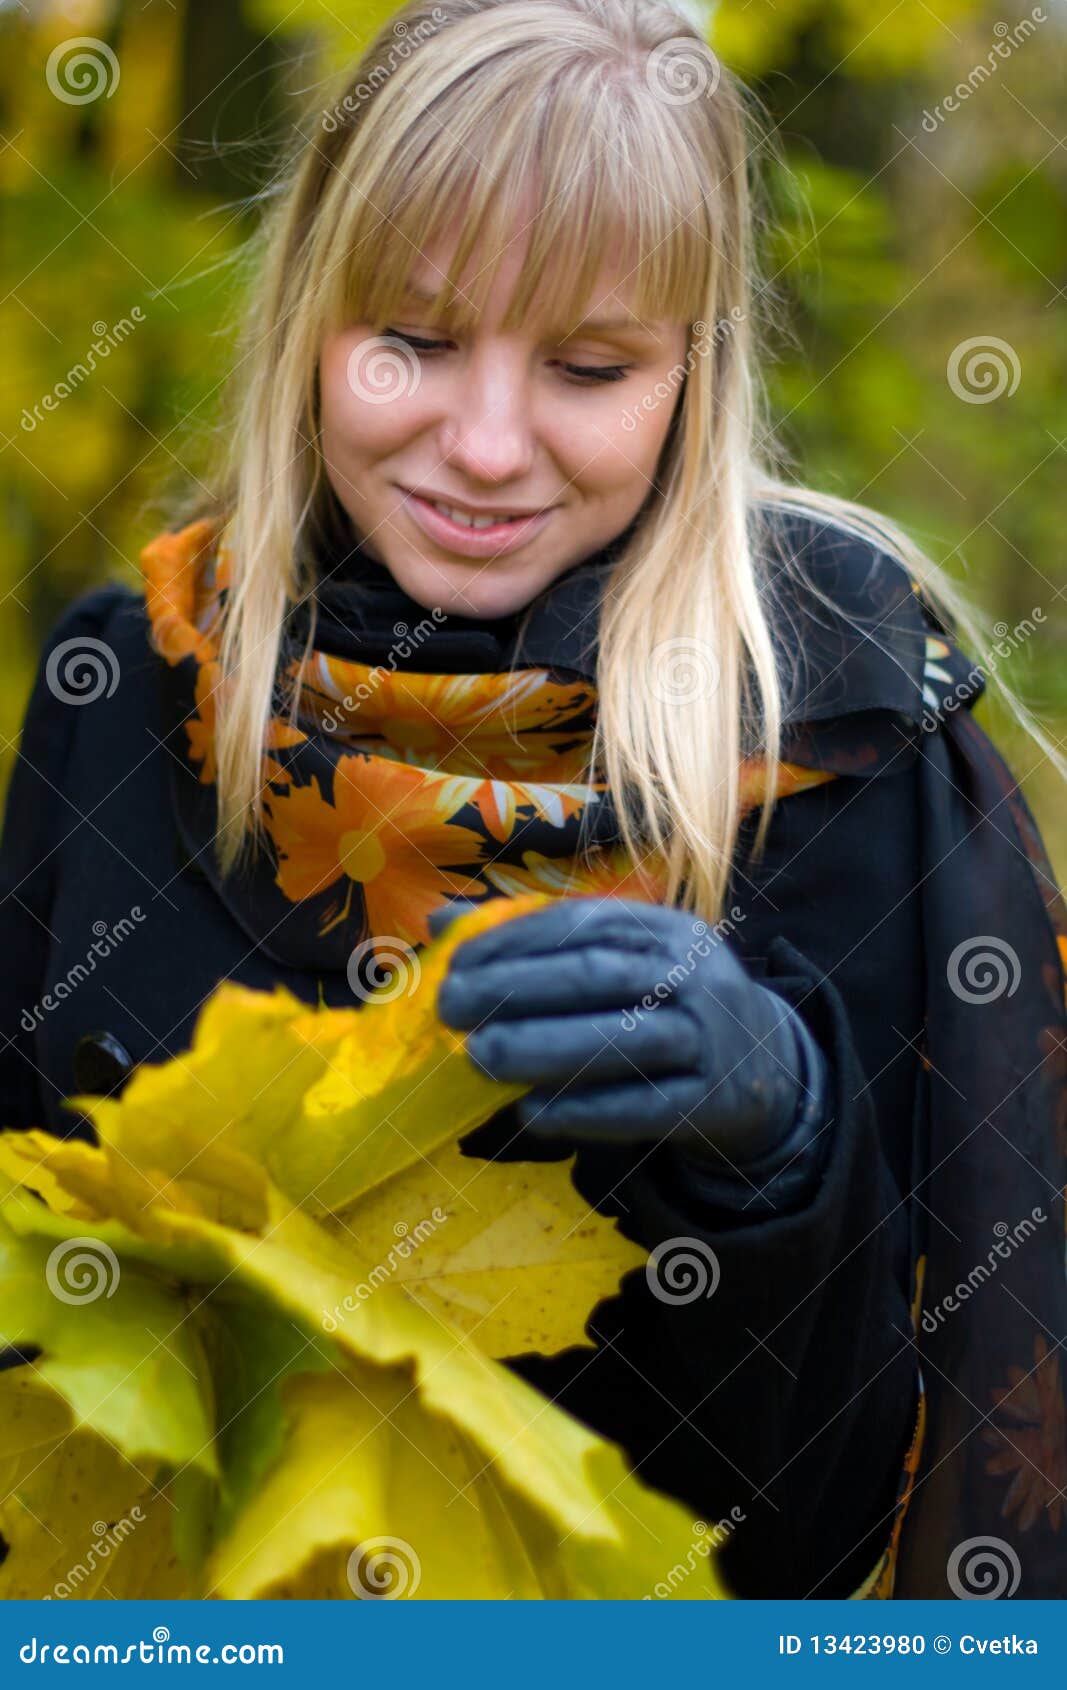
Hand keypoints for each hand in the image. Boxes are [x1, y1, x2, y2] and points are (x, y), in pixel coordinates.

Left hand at [431, 896, 824, 1169]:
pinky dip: (584, 1111)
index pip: (586, 923)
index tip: (454, 961)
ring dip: (544, 1049)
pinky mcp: (710, 1104)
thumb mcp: (622, 963)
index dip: (516, 939)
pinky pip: (642, 1108)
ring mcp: (709, 1039)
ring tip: (479, 1057)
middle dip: (517, 989)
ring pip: (624, 1040)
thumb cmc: (666, 1009)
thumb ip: (538, 943)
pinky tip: (531, 1113)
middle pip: (601, 975)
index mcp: (667, 930)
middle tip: (450, 1007)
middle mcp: (694, 976)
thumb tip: (442, 922)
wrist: (765, 1074)